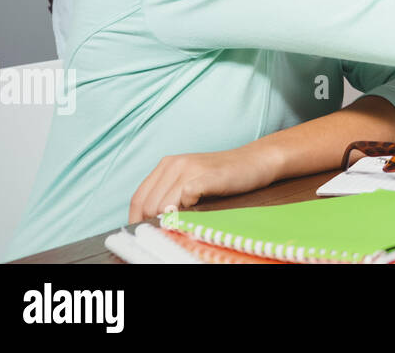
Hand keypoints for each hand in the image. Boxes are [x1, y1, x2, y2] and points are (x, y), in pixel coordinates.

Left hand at [128, 147, 279, 223]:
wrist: (257, 161)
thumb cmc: (225, 177)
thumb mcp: (191, 182)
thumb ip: (170, 195)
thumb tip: (149, 224)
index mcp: (166, 165)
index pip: (137, 199)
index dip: (137, 221)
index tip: (147, 234)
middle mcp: (173, 164)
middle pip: (147, 206)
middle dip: (155, 223)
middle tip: (171, 231)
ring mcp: (188, 168)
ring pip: (161, 206)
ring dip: (171, 219)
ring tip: (187, 222)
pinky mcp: (203, 175)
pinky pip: (183, 200)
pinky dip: (188, 211)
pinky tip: (200, 209)